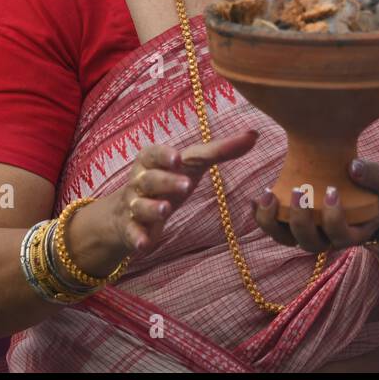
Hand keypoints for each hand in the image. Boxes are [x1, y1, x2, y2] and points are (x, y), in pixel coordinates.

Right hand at [80, 129, 259, 264]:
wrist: (124, 215)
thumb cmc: (165, 182)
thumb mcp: (189, 166)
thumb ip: (219, 151)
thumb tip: (254, 135)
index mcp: (151, 162)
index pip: (154, 153)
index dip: (164, 155)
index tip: (177, 158)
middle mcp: (140, 182)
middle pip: (150, 179)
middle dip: (166, 181)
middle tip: (186, 186)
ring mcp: (134, 207)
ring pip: (140, 205)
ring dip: (152, 207)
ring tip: (166, 210)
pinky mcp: (131, 230)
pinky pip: (132, 233)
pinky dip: (137, 238)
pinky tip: (144, 244)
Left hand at [251, 158, 378, 252]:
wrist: (375, 198)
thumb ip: (376, 175)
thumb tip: (353, 166)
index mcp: (354, 233)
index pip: (341, 236)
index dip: (333, 219)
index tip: (331, 190)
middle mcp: (329, 240)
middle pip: (309, 242)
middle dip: (300, 219)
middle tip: (298, 191)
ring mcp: (311, 234)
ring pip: (287, 239)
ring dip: (273, 221)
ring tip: (267, 196)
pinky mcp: (296, 224)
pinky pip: (275, 228)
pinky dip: (262, 216)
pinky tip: (254, 200)